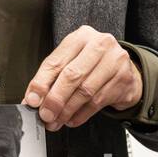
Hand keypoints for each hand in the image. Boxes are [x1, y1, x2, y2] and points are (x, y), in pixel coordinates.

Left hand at [24, 26, 142, 130]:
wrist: (123, 69)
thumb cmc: (92, 64)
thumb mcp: (71, 62)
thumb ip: (52, 77)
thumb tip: (33, 99)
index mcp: (81, 36)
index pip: (56, 61)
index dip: (41, 83)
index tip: (32, 100)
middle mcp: (100, 44)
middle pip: (72, 75)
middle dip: (55, 99)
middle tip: (45, 114)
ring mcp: (115, 61)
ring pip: (85, 91)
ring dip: (67, 110)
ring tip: (57, 120)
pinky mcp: (124, 79)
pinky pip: (97, 102)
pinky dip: (81, 114)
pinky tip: (72, 119)